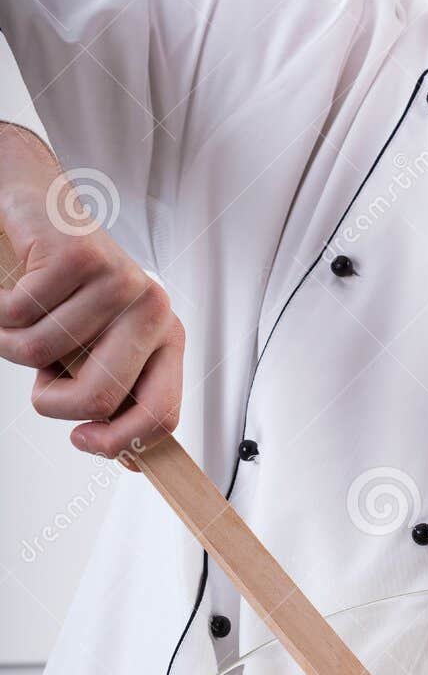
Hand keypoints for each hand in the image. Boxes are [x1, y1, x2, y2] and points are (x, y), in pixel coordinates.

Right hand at [0, 137, 183, 459]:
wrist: (38, 211)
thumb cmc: (66, 293)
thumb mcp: (95, 352)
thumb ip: (114, 399)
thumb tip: (130, 462)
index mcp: (166, 339)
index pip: (161, 416)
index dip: (116, 444)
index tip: (81, 439)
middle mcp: (153, 310)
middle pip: (99, 400)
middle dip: (53, 400)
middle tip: (44, 374)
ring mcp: (121, 281)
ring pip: (44, 357)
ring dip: (15, 346)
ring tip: (27, 317)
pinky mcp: (81, 256)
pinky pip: (17, 319)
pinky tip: (13, 289)